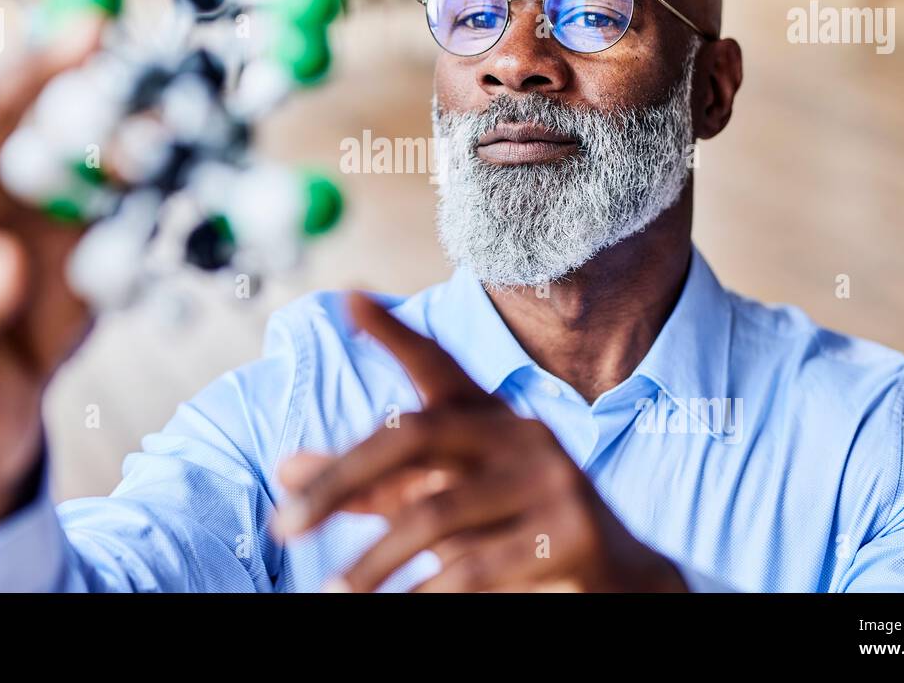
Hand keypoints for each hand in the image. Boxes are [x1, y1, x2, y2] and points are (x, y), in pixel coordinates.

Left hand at [273, 293, 686, 591]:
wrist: (619, 582)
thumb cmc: (515, 533)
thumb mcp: (446, 503)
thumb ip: (374, 485)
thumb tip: (287, 466)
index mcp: (493, 419)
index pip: (438, 367)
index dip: (395, 333)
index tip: (347, 296)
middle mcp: (521, 434)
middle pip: (414, 437)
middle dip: (342, 478)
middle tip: (284, 525)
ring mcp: (552, 480)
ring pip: (436, 513)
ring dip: (375, 561)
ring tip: (329, 592)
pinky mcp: (573, 533)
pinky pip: (477, 564)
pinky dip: (429, 591)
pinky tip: (399, 607)